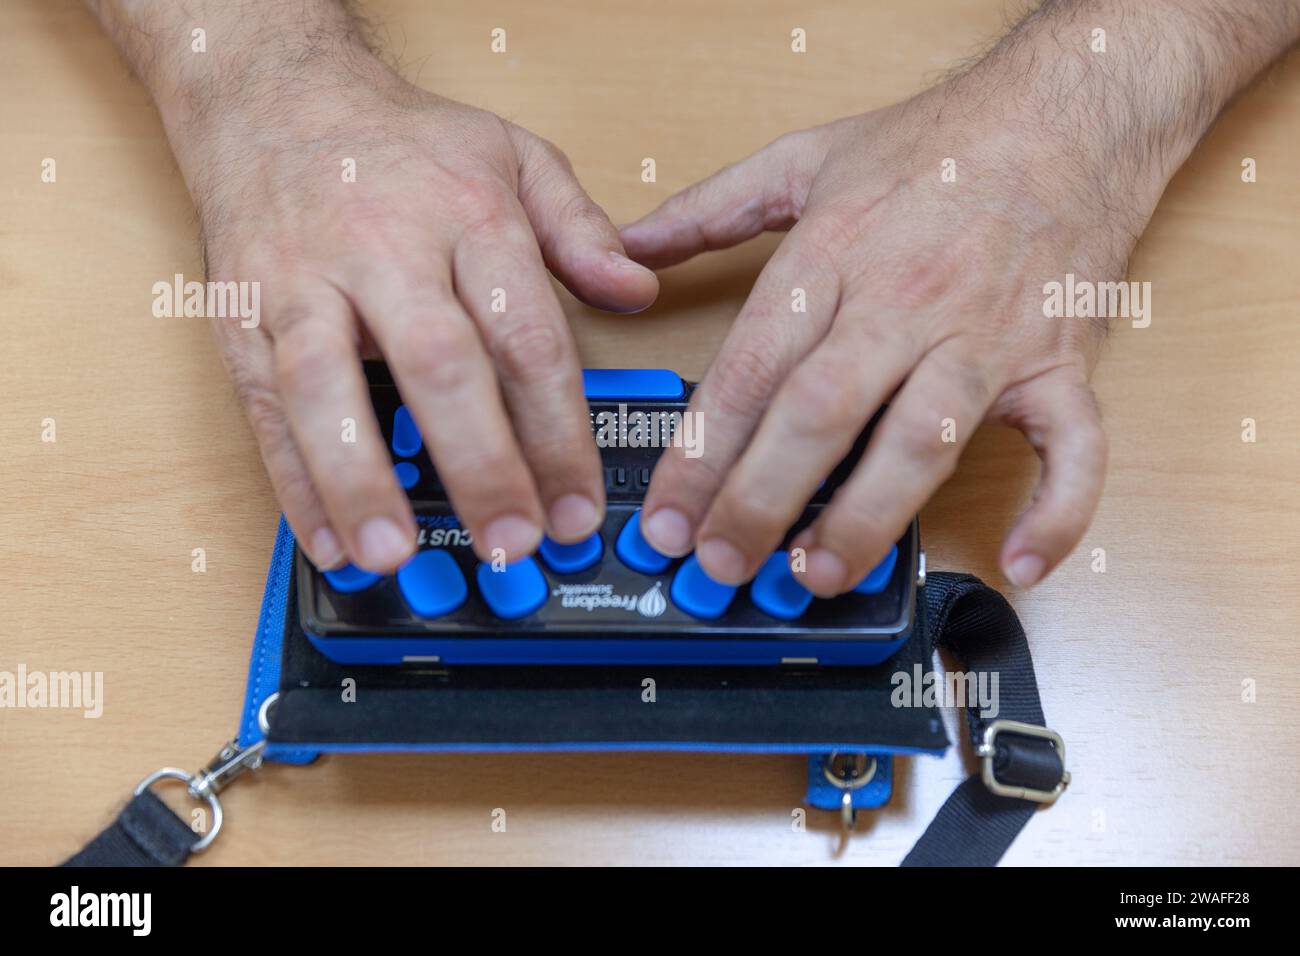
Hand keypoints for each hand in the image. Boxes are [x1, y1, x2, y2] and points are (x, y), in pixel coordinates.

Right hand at [183, 52, 657, 571]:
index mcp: (467, 216)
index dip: (558, 432)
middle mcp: (383, 249)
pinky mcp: (241, 315)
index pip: (526, 336)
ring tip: (396, 555)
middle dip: (479, 462)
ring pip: (324, 384)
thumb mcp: (513, 157)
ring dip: (360, 478)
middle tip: (512, 541)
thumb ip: (580, 229)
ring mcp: (301, 283)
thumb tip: (639, 290)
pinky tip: (327, 539)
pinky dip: (291, 479)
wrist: (274, 100)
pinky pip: (263, 404)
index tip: (578, 505)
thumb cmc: (404, 145)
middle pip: (436, 363)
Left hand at [622, 81, 1151, 593]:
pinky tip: (1018, 562)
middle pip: (820, 413)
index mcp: (834, 255)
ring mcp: (988, 337)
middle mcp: (906, 300)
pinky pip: (1073, 446)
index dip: (701, 452)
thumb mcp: (803, 157)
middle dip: (760, 499)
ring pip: (922, 439)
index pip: (750, 369)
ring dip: (867, 517)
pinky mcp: (1060, 363)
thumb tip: (626, 245)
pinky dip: (1058, 509)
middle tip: (718, 562)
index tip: (666, 516)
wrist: (1067, 114)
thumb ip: (708, 209)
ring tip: (816, 574)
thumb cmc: (934, 145)